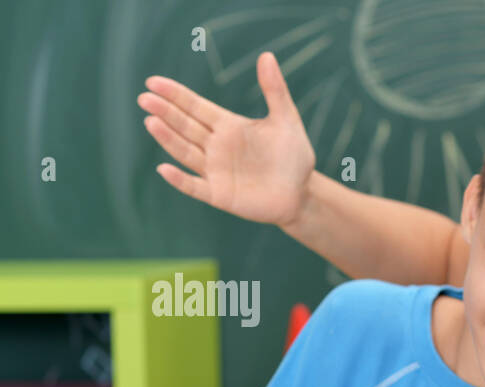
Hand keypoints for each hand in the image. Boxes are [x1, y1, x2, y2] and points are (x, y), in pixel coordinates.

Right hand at [138, 51, 315, 226]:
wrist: (302, 193)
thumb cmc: (293, 156)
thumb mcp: (287, 120)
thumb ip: (275, 90)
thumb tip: (267, 55)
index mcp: (227, 125)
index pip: (195, 106)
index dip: (175, 95)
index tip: (153, 82)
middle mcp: (216, 146)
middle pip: (185, 126)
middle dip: (165, 112)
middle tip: (144, 98)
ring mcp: (215, 170)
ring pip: (185, 152)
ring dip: (168, 138)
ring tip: (150, 121)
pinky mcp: (219, 194)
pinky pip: (195, 186)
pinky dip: (180, 180)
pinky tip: (164, 169)